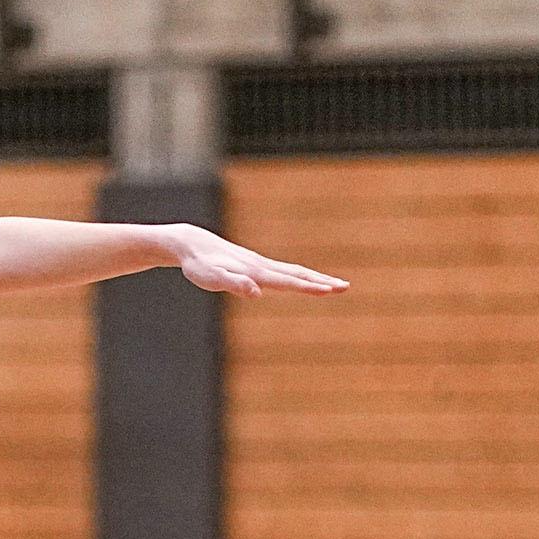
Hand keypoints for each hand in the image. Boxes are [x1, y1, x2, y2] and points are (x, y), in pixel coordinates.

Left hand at [171, 227, 346, 298]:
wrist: (192, 245)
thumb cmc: (199, 266)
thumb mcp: (212, 278)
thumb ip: (234, 284)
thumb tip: (256, 293)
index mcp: (256, 272)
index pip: (288, 281)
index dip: (309, 287)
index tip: (330, 290)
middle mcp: (262, 266)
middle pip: (297, 274)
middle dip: (322, 281)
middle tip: (346, 287)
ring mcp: (259, 264)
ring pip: (292, 271)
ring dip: (314, 278)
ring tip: (332, 285)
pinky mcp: (253, 265)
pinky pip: (282, 271)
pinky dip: (298, 276)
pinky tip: (300, 280)